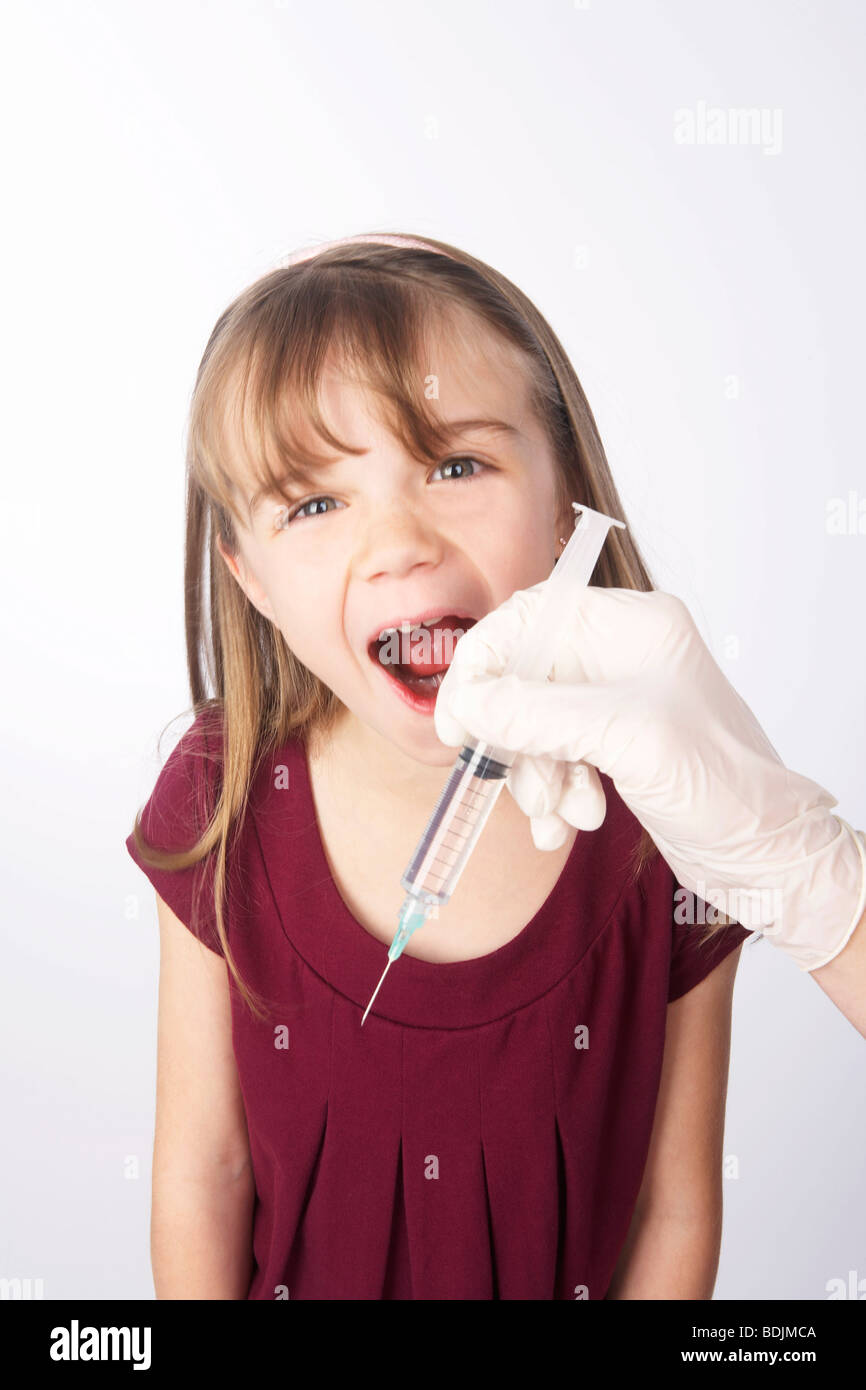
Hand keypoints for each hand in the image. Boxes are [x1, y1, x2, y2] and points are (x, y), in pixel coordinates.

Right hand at [434, 583, 865, 971]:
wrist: (764, 858)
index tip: (460, 719)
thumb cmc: (725, 787)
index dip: (485, 663)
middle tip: (510, 778)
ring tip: (560, 814)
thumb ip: (539, 714)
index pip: (530, 617)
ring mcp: (617, 702)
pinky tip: (566, 826)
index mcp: (635, 625)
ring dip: (535, 774)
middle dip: (513, 735)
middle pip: (525, 676)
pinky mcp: (614, 746)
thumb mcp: (626, 739)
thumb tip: (469, 703)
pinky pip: (554, 757)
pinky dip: (551, 793)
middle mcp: (623, 655)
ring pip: (534, 724)